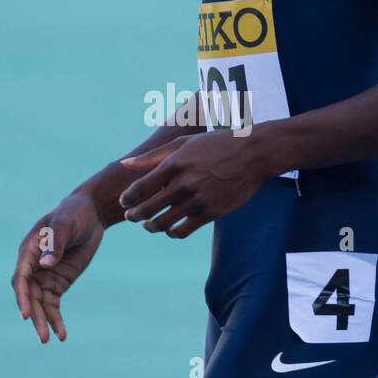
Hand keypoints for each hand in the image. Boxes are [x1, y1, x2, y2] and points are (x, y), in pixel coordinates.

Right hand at [11, 190, 103, 343]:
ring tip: (53, 339)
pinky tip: (61, 334)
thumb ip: (55, 244)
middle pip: (29, 296)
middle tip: (43, 336)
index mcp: (28, 250)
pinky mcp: (57, 282)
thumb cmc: (73, 214)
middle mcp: (33, 266)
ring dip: (45, 321)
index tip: (26, 314)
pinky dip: (56, 318)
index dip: (22, 297)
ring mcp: (45, 276)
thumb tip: (44, 265)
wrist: (89, 214)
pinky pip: (53, 304)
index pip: (20, 278)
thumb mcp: (65, 225)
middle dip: (35, 316)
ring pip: (40, 304)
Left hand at [118, 128, 265, 237]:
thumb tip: (125, 164)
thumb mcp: (183, 143)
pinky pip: (182, 231)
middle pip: (147, 209)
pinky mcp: (209, 213)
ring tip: (147, 225)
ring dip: (150, 226)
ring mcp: (196, 200)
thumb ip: (152, 157)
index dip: (127, 198)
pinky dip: (172, 233)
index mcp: (173, 164)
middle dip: (134, 215)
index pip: (139, 188)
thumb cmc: (216, 145)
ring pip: (162, 224)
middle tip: (130, 216)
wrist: (253, 154)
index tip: (124, 202)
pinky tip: (170, 229)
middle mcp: (182, 184)